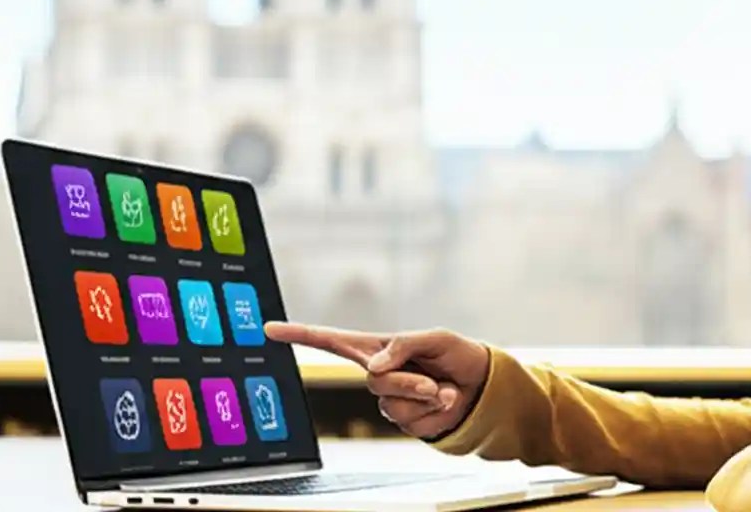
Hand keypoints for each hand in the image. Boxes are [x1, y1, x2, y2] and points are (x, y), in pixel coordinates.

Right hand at [264, 322, 490, 440]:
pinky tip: (443, 401)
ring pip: (392, 402)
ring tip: (441, 388)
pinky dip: (433, 410)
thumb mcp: (435, 337)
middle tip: (434, 378)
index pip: (331, 340)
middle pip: (375, 380)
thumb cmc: (456, 354)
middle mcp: (377, 373)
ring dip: (425, 395)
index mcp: (377, 347)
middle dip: (410, 380)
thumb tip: (372, 367)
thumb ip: (402, 345)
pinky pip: (409, 420)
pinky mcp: (403, 420)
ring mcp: (389, 399)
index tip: (269, 329)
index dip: (300, 335)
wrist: (481, 387)